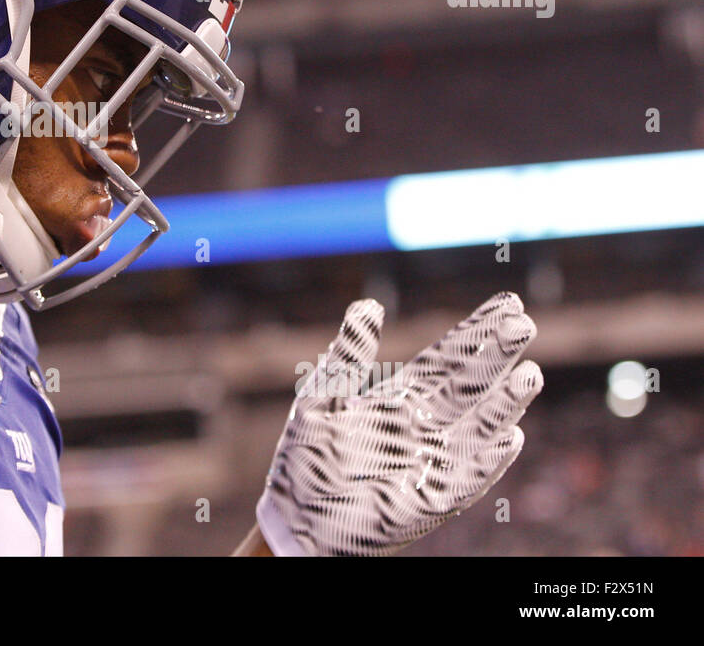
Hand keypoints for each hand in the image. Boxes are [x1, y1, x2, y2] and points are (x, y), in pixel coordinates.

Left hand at [256, 291, 542, 555]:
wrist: (296, 523)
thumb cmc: (306, 461)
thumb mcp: (322, 399)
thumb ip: (348, 356)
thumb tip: (368, 305)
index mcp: (400, 398)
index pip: (448, 357)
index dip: (477, 330)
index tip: (508, 302)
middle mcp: (424, 425)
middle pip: (469, 383)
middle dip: (495, 354)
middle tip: (523, 322)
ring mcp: (433, 461)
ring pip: (479, 426)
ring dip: (504, 403)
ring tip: (530, 374)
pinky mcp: (434, 499)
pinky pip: (470, 477)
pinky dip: (490, 460)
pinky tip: (512, 437)